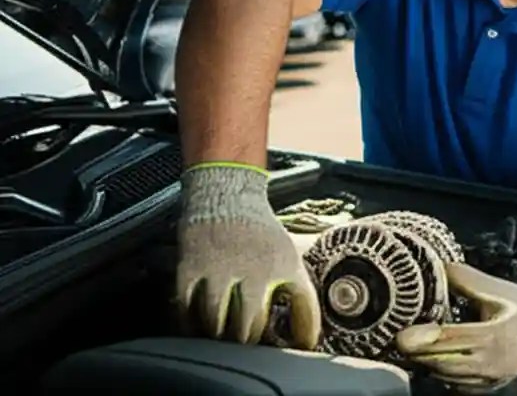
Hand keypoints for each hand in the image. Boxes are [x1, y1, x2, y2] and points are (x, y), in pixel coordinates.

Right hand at [175, 163, 321, 348]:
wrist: (226, 195)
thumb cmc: (259, 233)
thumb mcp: (287, 255)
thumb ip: (295, 290)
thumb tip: (305, 332)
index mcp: (283, 265)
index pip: (303, 306)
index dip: (305, 331)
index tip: (303, 345)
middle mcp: (253, 270)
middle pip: (249, 327)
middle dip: (248, 342)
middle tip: (248, 346)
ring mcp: (219, 271)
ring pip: (216, 324)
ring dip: (219, 337)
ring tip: (223, 338)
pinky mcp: (190, 270)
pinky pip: (186, 311)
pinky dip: (191, 325)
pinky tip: (198, 328)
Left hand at [395, 262, 516, 392]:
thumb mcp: (496, 289)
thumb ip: (467, 280)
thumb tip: (439, 266)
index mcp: (495, 334)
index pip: (452, 339)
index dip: (424, 338)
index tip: (401, 337)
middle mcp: (492, 361)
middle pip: (444, 361)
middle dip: (419, 353)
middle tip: (398, 342)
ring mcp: (490, 377)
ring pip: (447, 376)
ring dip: (427, 363)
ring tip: (410, 349)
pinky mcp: (487, 386)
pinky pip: (456, 384)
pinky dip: (441, 373)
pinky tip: (432, 359)